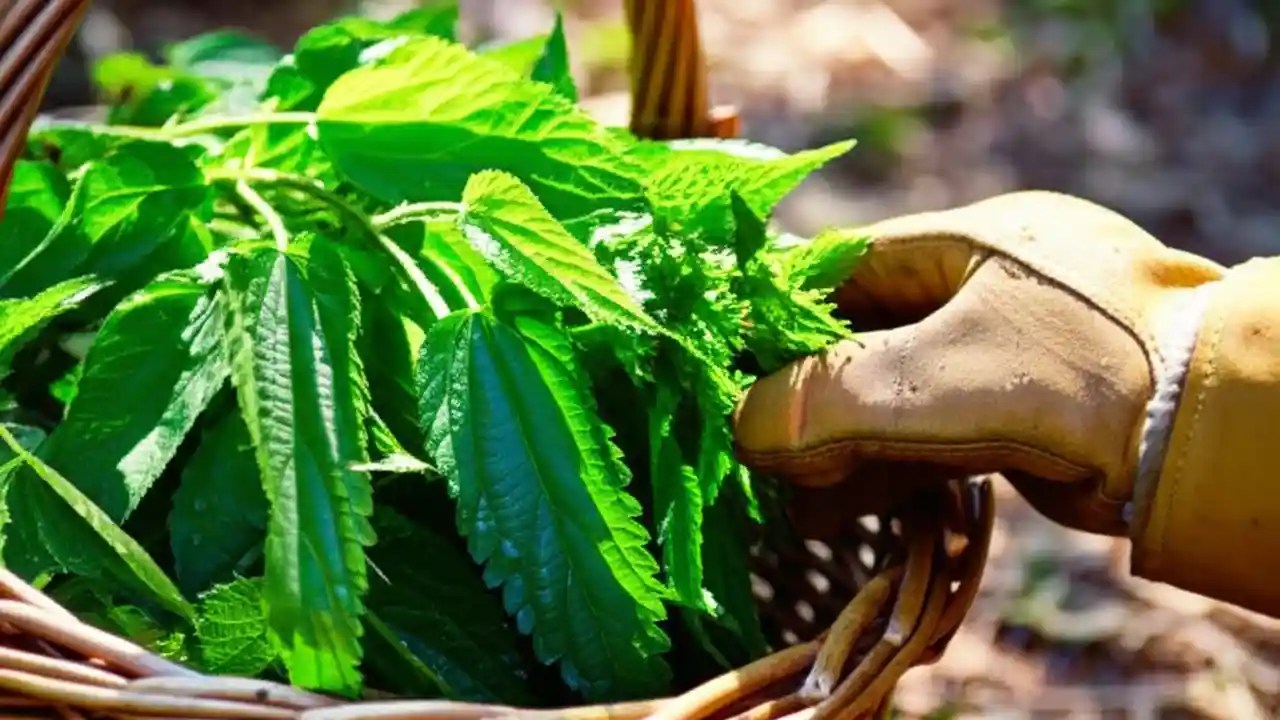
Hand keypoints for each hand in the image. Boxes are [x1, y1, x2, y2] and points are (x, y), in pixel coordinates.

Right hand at [733, 191, 1224, 536]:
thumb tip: (741, 425)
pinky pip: (935, 431)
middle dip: (811, 398)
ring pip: (898, 393)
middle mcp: (987, 287)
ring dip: (845, 445)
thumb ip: (828, 397)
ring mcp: (1011, 350)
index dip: (781, 316)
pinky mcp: (1028, 410)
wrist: (1210, 437)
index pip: (842, 268)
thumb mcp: (935, 379)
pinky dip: (889, 466)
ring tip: (801, 500)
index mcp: (967, 243)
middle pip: (865, 337)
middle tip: (763, 452)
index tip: (732, 367)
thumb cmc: (1074, 375)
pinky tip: (849, 507)